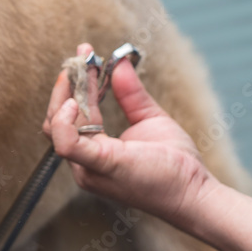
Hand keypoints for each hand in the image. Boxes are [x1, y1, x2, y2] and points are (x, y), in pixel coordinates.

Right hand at [43, 44, 214, 224]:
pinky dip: (63, 121)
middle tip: (82, 57)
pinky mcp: (101, 165)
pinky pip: (67, 144)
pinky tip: (73, 101)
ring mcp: (89, 167)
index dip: (75, 84)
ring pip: (56, 127)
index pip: (70, 116)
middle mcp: (85, 163)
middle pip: (56, 119)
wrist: (195, 194)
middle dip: (67, 84)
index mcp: (93, 153)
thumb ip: (131, 93)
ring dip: (65, 94)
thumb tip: (119, 63)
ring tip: (82, 69)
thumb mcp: (150, 119)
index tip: (85, 56)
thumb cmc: (176, 166)